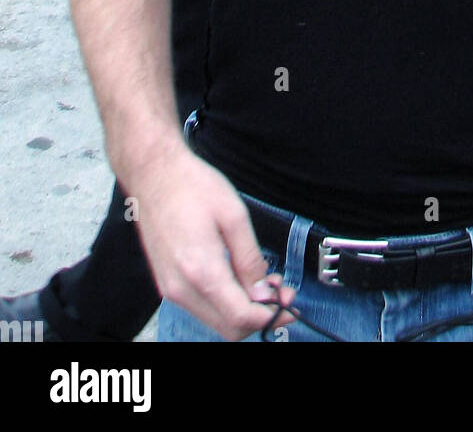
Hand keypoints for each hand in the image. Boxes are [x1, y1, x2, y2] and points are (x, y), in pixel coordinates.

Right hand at [131, 144, 294, 340]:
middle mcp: (181, 288)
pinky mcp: (167, 283)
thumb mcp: (234, 215)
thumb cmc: (191, 186)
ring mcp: (170, 288)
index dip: (270, 315)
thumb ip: (250, 259)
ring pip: (215, 321)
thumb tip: (264, 292)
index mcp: (200, 271)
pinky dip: (224, 302)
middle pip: (228, 328)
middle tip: (281, 293)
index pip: (240, 317)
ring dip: (242, 310)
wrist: (154, 174)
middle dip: (259, 317)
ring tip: (262, 283)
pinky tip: (238, 279)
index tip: (289, 304)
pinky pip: (201, 307)